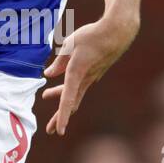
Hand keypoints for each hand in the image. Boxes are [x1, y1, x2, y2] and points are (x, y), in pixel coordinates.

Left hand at [41, 14, 138, 136]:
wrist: (117, 32)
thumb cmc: (92, 35)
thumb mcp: (70, 44)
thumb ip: (59, 61)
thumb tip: (48, 75)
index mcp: (77, 73)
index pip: (67, 100)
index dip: (62, 116)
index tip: (58, 131)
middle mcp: (86, 79)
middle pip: (72, 104)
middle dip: (60, 117)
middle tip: (50, 130)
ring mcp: (92, 77)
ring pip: (75, 93)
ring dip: (61, 97)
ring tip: (46, 95)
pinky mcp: (95, 72)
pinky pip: (80, 84)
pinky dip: (69, 87)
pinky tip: (63, 82)